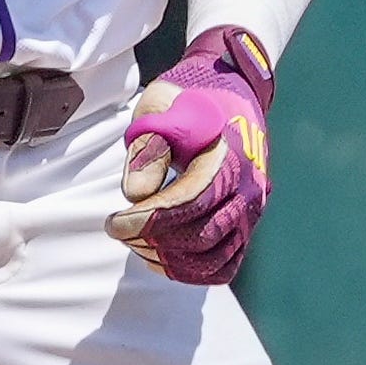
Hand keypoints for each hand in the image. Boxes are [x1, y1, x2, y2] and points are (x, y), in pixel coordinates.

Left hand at [105, 27, 274, 285]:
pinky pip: (225, 266)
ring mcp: (251, 210)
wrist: (229, 92)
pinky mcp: (246, 224)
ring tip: (136, 240)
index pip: (189, 205)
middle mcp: (248, 189)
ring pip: (213, 259)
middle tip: (118, 228)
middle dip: (152, 240)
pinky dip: (192, 272)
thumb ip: (148, 144)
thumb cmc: (188, 98)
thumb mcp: (160, 105)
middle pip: (200, 237)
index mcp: (229, 157)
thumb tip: (136, 193)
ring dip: (169, 260)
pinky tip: (160, 257)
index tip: (114, 222)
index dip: (148, 220)